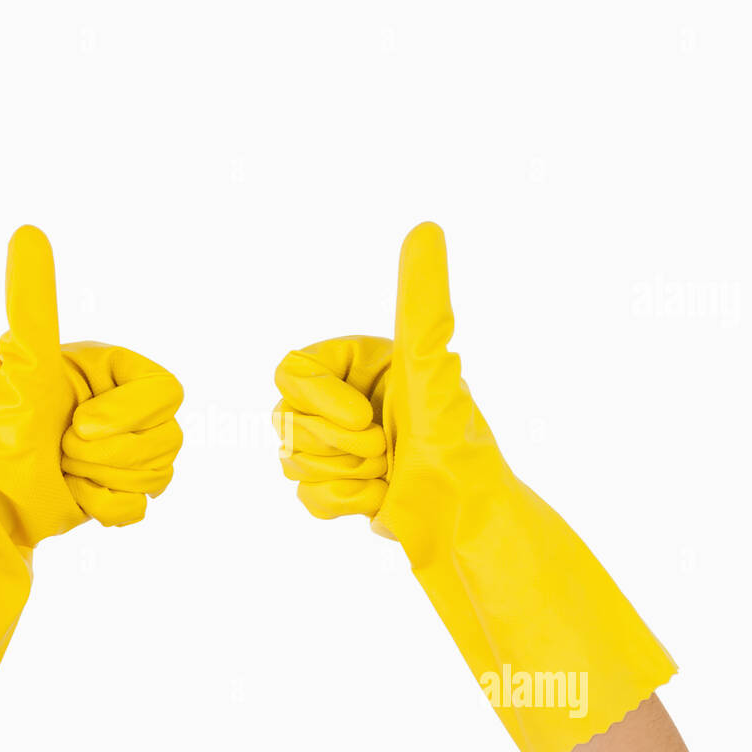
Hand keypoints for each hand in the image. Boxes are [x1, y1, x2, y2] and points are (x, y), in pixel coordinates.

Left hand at [0, 226, 183, 734]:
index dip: (127, 416)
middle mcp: (125, 405)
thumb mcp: (20, 361)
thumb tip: (26, 230)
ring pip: (160, 472)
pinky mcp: (121, 489)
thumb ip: (31, 301)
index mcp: (114, 370)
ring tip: (65, 469)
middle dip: (107, 454)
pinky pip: (142, 506)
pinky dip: (104, 508)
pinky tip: (75, 496)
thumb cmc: (2, 428)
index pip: (167, 393)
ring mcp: (126, 448)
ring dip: (103, 479)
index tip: (80, 421)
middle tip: (63, 448)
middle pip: (168, 436)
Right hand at [273, 222, 674, 751]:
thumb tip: (427, 228)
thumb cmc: (455, 447)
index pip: (290, 372)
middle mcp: (349, 393)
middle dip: (335, 447)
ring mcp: (342, 439)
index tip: (365, 419)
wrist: (466, 523)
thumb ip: (423, 303)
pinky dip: (341, 504)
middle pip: (285, 417)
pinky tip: (378, 500)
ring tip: (386, 476)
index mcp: (363, 360)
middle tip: (384, 451)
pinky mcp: (341, 481)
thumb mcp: (433, 369)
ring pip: (291, 458)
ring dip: (342, 477)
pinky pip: (303, 493)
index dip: (318, 404)